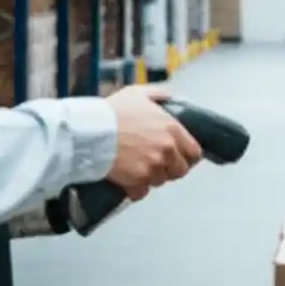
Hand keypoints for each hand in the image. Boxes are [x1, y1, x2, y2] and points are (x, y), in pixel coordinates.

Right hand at [105, 85, 203, 200]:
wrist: (89, 131)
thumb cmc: (112, 112)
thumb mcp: (138, 93)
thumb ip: (159, 95)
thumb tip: (172, 99)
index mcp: (172, 129)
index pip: (195, 152)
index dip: (187, 156)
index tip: (180, 157)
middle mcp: (167, 149)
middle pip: (180, 170)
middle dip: (170, 169)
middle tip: (157, 164)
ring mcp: (153, 166)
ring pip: (160, 181)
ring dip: (152, 178)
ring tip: (139, 168)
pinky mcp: (137, 180)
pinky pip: (142, 192)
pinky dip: (136, 189)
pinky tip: (129, 181)